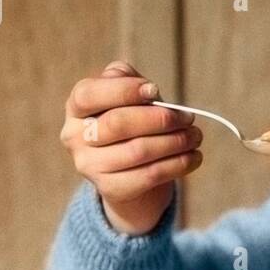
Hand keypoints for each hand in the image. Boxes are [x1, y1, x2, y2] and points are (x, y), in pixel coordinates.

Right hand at [59, 61, 202, 234]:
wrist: (129, 170)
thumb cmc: (131, 121)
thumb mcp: (126, 95)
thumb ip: (127, 80)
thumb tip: (147, 88)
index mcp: (76, 107)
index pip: (88, 95)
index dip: (123, 90)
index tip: (155, 90)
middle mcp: (75, 137)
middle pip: (118, 124)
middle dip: (160, 118)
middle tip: (188, 117)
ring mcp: (89, 166)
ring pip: (138, 151)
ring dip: (176, 141)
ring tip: (195, 135)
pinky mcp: (110, 189)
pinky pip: (149, 175)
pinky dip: (178, 164)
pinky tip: (193, 156)